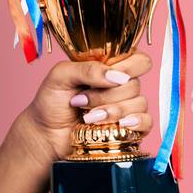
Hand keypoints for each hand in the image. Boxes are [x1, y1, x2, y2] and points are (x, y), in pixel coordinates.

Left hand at [21, 50, 154, 161]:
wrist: (46, 133)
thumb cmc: (51, 101)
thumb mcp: (60, 76)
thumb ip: (87, 69)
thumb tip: (117, 77)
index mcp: (108, 68)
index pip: (138, 60)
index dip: (127, 67)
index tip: (107, 76)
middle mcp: (120, 86)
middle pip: (135, 84)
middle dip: (108, 94)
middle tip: (82, 100)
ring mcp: (126, 107)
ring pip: (139, 103)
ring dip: (112, 111)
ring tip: (88, 117)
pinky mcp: (128, 128)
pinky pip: (146, 122)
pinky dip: (135, 123)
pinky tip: (119, 125)